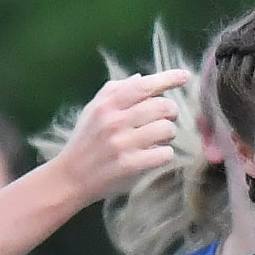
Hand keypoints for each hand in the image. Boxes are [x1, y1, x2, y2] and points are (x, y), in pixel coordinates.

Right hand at [53, 69, 190, 203]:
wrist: (69, 178)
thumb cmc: (85, 142)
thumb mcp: (93, 111)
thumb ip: (115, 92)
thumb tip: (141, 78)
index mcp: (107, 104)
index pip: (144, 85)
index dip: (168, 79)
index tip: (185, 76)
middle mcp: (114, 121)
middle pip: (161, 106)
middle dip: (171, 112)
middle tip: (168, 119)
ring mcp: (122, 144)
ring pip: (166, 129)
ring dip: (169, 134)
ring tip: (161, 138)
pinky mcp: (129, 165)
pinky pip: (163, 154)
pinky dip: (165, 153)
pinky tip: (156, 154)